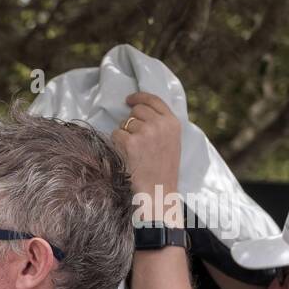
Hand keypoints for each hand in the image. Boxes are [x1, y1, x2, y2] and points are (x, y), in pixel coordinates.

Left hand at [111, 92, 181, 218]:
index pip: (154, 100)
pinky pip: (115, 134)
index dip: (139, 97)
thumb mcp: (171, 142)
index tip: (129, 99)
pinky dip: (117, 143)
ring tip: (134, 152)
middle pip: (136, 110)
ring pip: (124, 123)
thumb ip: (161, 125)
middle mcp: (160, 124)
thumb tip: (141, 110)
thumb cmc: (162, 170)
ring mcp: (145, 132)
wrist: (158, 191)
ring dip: (124, 134)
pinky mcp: (130, 142)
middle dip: (131, 121)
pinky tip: (126, 155)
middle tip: (134, 139)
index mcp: (173, 123)